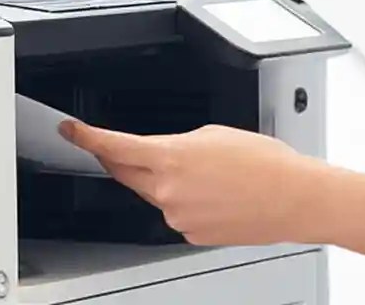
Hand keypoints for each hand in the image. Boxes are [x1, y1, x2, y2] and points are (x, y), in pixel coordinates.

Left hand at [59, 121, 328, 245]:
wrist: (294, 199)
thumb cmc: (265, 164)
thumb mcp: (214, 133)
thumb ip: (178, 143)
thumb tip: (167, 152)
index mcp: (170, 157)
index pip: (113, 147)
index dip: (85, 138)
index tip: (70, 130)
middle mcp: (167, 190)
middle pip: (127, 173)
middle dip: (121, 159)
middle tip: (122, 147)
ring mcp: (177, 216)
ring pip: (155, 194)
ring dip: (167, 181)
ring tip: (209, 174)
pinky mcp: (190, 235)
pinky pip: (177, 213)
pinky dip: (187, 202)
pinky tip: (215, 195)